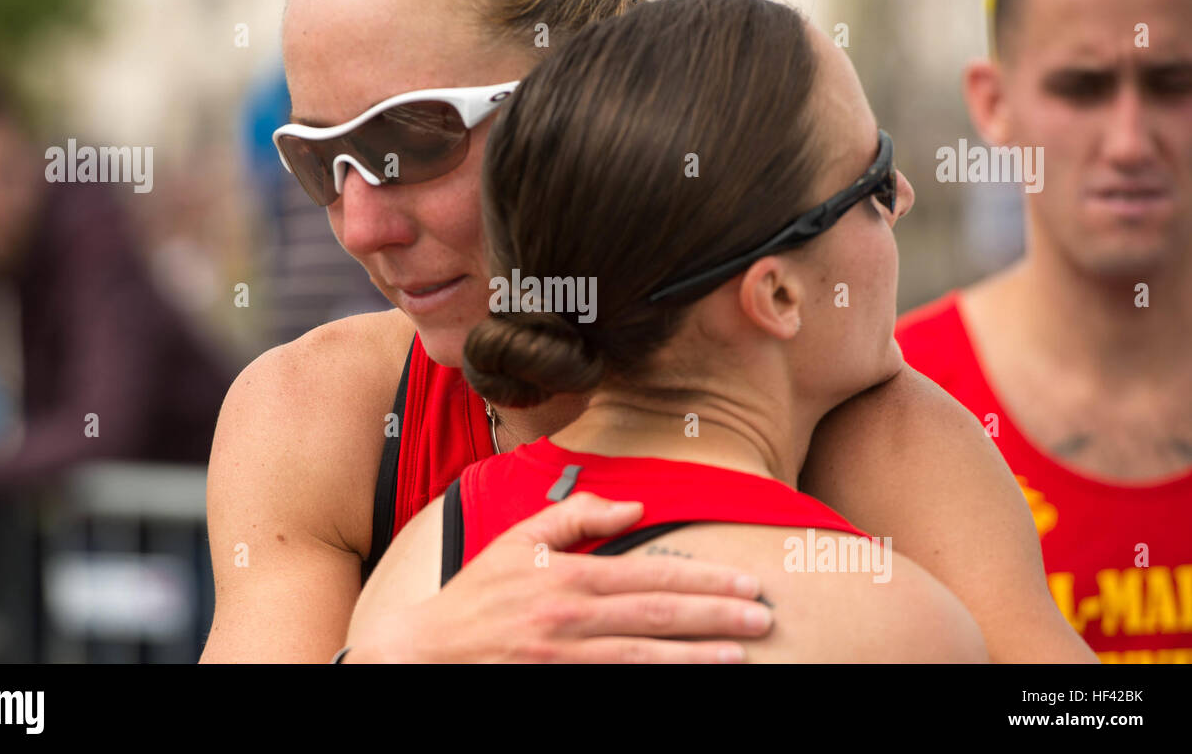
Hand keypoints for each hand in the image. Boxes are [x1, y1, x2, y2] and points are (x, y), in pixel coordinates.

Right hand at [349, 492, 771, 662]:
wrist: (429, 652)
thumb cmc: (478, 595)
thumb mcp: (519, 540)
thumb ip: (575, 516)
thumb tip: (633, 506)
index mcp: (566, 577)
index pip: (649, 576)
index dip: (701, 581)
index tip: (743, 584)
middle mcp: (571, 618)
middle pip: (657, 616)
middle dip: (716, 616)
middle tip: (762, 618)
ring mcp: (566, 658)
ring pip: (644, 656)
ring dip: (697, 656)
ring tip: (741, 654)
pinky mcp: (560, 684)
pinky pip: (618, 682)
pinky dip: (656, 679)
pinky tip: (686, 677)